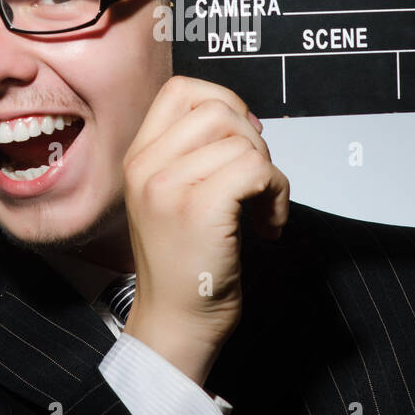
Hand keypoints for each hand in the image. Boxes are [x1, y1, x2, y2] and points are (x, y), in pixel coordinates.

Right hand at [121, 75, 289, 385]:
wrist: (175, 324)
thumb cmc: (184, 265)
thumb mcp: (171, 197)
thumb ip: (193, 155)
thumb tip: (245, 121)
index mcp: (138, 158)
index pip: (181, 90)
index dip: (224, 103)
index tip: (243, 141)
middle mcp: (146, 166)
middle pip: (218, 109)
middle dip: (253, 142)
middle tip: (256, 184)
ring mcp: (168, 186)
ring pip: (242, 140)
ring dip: (270, 174)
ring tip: (262, 208)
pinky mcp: (198, 208)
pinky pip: (257, 170)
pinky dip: (277, 195)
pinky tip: (267, 226)